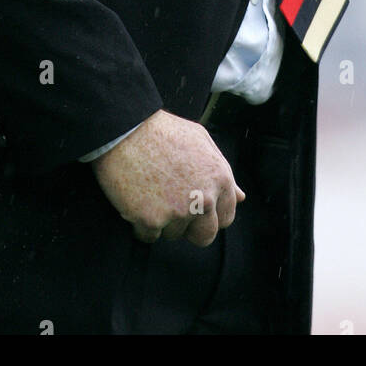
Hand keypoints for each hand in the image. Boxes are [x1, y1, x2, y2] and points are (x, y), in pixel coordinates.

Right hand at [90, 109, 245, 246]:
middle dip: (190, 228)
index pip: (225, 217)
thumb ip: (222, 172)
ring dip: (162, 221)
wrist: (125, 129)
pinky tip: (136, 198)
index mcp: (219, 179)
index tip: (194, 205)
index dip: (209, 213)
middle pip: (204, 236)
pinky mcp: (150, 220)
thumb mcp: (201, 141)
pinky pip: (148, 236)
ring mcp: (177, 212)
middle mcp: (203, 199)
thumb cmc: (163, 131)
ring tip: (150, 191)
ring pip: (173, 235)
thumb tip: (241, 197)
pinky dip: (140, 223)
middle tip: (172, 206)